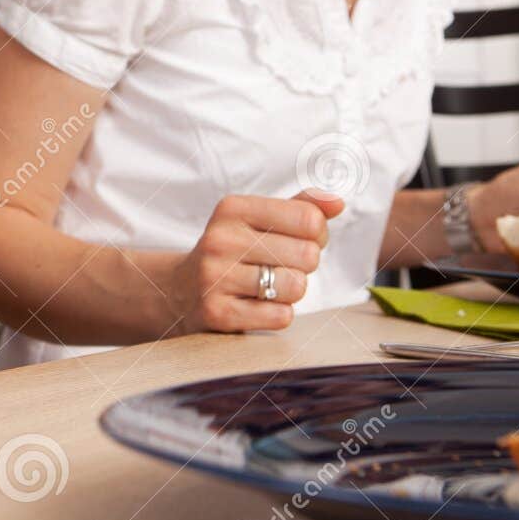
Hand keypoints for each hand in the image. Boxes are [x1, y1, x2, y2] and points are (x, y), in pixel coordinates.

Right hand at [169, 190, 343, 333]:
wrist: (180, 291)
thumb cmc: (234, 252)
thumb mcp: (259, 221)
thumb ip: (300, 208)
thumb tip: (337, 203)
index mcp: (232, 209)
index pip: (309, 218)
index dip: (317, 234)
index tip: (300, 239)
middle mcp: (220, 239)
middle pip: (307, 254)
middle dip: (304, 265)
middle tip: (283, 266)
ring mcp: (216, 277)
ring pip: (296, 286)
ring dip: (292, 291)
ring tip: (269, 286)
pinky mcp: (218, 313)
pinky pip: (281, 316)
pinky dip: (278, 313)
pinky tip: (257, 305)